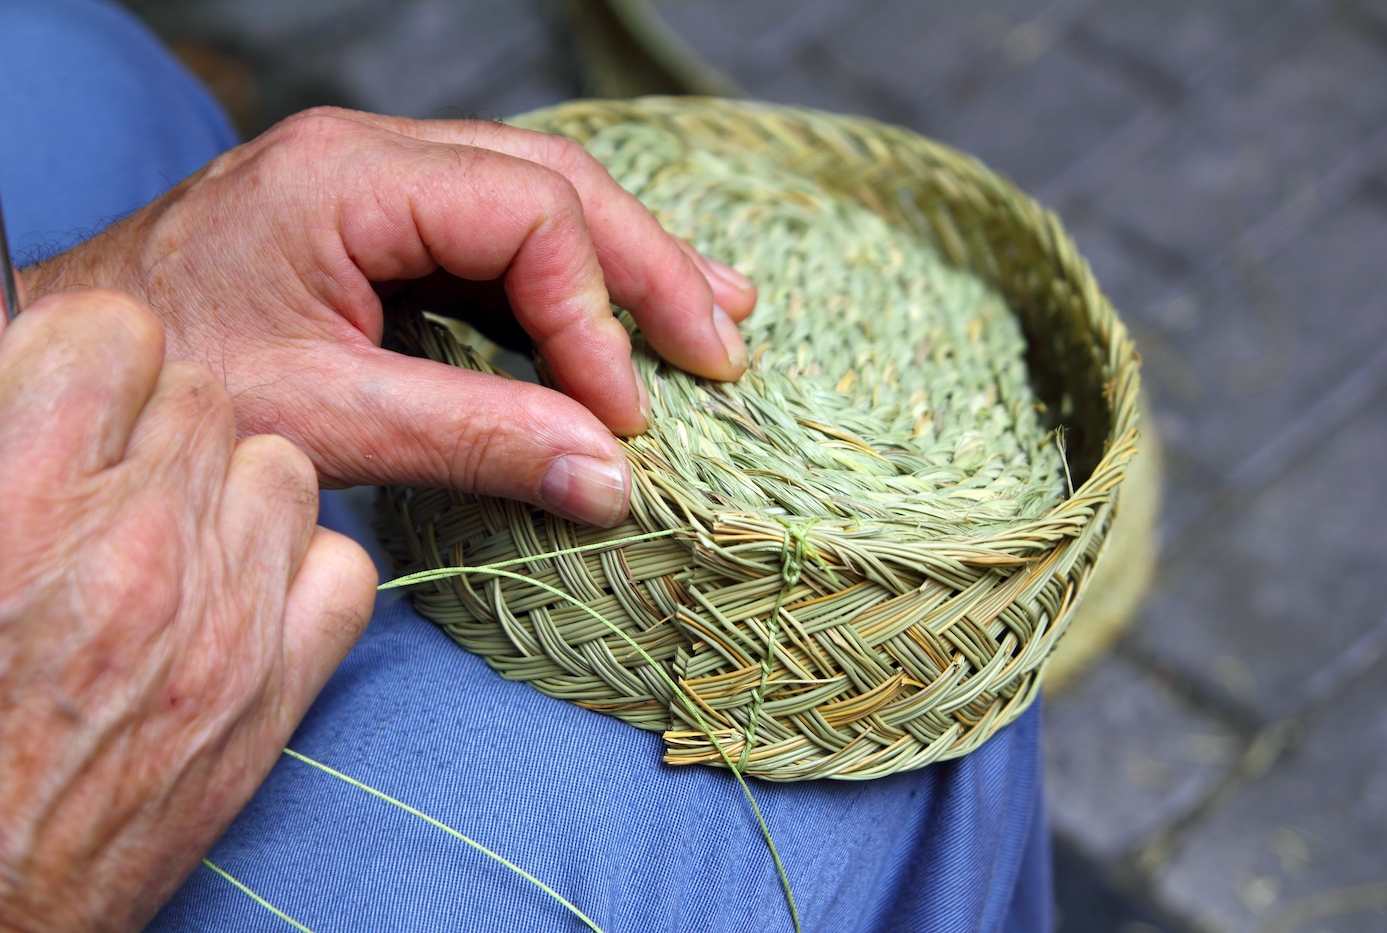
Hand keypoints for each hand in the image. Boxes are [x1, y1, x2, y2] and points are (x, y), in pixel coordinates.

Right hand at [0, 291, 377, 931]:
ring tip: (170, 539)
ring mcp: (223, 620)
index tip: (77, 394)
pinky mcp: (275, 690)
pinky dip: (300, 567)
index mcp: (20, 495)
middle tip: (110, 481)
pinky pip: (342, 566)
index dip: (93, 358)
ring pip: (283, 471)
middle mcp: (136, 548)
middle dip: (160, 426)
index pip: (117, 334)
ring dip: (232, 490)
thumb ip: (7, 434)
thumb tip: (38, 362)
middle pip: (207, 400)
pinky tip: (239, 593)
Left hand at [21, 108, 757, 526]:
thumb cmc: (173, 385)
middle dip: (649, 269)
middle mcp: (374, 158)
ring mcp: (379, 186)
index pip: (528, 216)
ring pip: (542, 198)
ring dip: (630, 263)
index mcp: (352, 178)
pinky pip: (503, 236)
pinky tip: (623, 316)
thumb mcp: (326, 417)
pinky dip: (573, 283)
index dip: (596, 315)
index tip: (626, 414)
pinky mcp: (381, 228)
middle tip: (725, 347)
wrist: (82, 361)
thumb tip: (610, 477)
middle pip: (556, 185)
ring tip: (715, 312)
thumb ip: (475, 439)